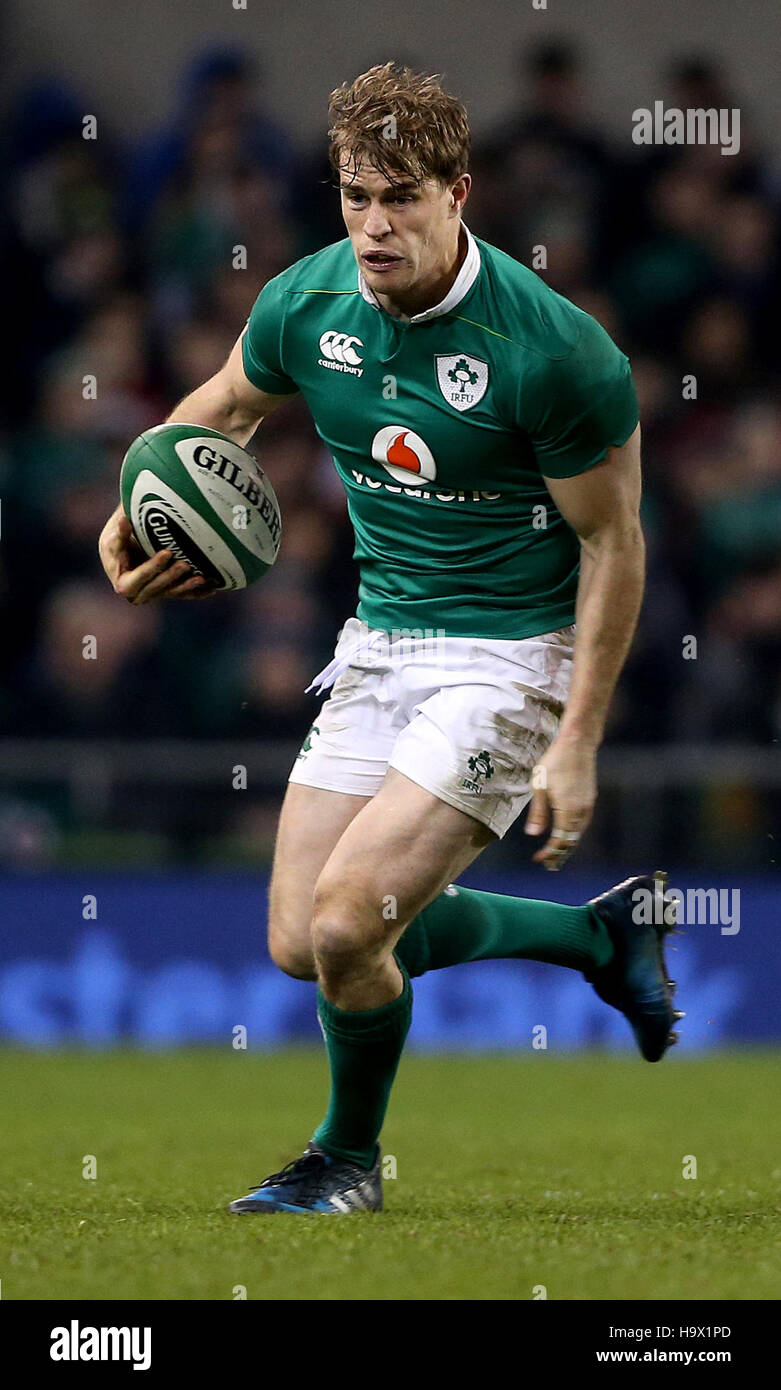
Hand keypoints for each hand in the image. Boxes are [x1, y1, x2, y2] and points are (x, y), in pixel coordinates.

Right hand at [98, 505, 215, 604]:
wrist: (122, 554)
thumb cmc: (117, 543)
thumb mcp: (115, 538)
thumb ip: (120, 532)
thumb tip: (123, 520)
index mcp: (123, 583)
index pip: (139, 578)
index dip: (153, 567)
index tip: (167, 552)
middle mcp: (138, 594)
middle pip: (156, 588)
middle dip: (171, 577)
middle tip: (185, 564)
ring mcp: (154, 595)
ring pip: (171, 593)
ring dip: (186, 587)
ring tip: (201, 578)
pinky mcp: (166, 592)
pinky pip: (182, 594)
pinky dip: (197, 593)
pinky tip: (212, 589)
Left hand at [524, 735, 597, 870]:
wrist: (576, 744)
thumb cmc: (554, 762)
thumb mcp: (539, 787)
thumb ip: (538, 813)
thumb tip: (534, 834)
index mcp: (567, 810)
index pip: (560, 841)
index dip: (550, 853)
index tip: (539, 860)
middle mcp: (581, 811)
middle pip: (572, 841)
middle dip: (560, 854)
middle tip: (549, 865)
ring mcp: (588, 805)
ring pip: (579, 833)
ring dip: (568, 844)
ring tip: (557, 853)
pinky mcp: (590, 798)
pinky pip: (583, 823)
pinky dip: (574, 833)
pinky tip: (567, 833)